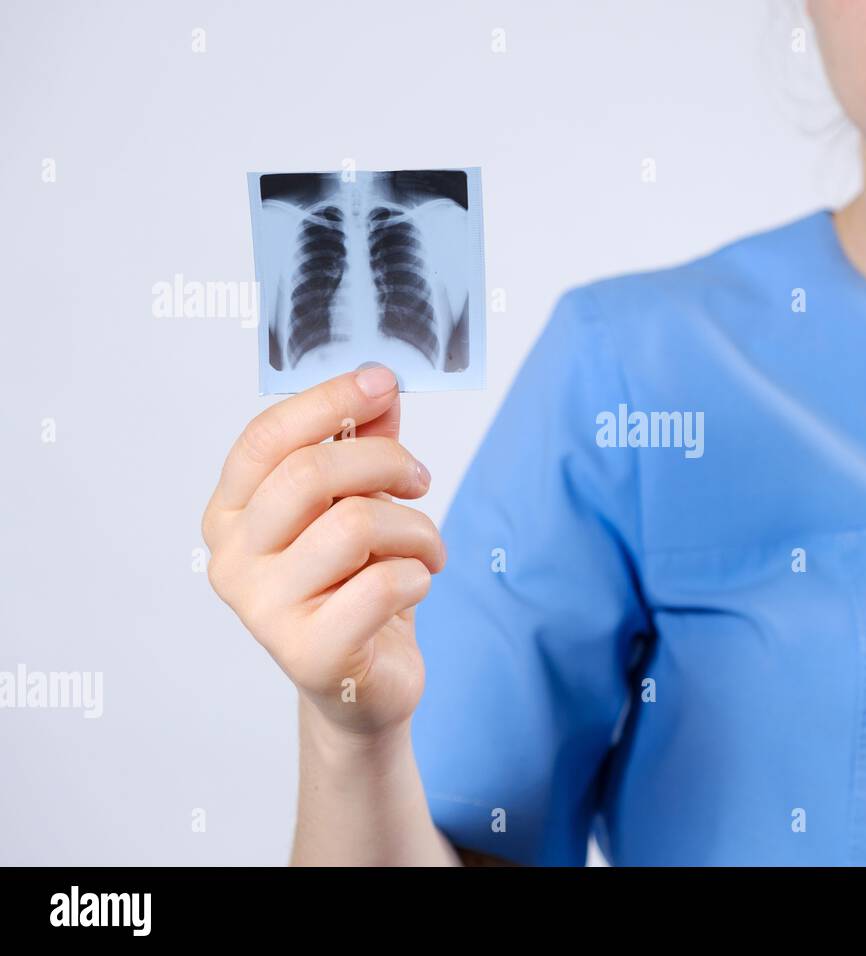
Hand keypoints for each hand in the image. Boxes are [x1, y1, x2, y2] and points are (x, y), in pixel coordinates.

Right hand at [201, 365, 443, 738]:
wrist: (363, 686)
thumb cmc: (355, 588)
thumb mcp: (358, 505)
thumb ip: (361, 445)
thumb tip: (379, 385)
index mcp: (230, 514)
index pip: (266, 438)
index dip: (328, 400)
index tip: (382, 382)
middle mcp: (232, 560)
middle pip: (311, 473)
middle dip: (386, 462)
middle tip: (420, 478)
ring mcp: (264, 610)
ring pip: (355, 526)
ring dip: (415, 528)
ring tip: (427, 548)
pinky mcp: (309, 653)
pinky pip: (382, 584)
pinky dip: (417, 574)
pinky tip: (416, 584)